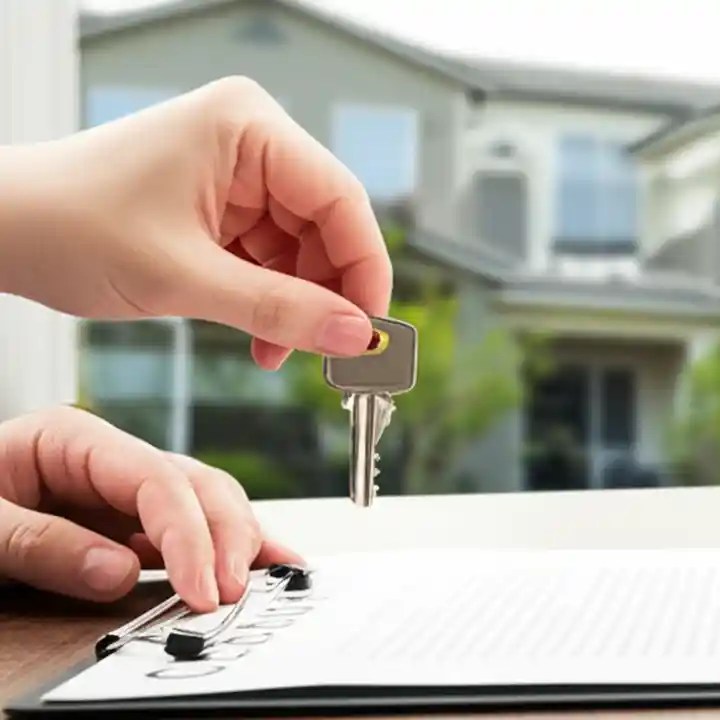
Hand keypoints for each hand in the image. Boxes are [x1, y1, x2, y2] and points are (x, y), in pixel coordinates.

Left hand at [0, 76, 390, 369]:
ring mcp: (239, 170)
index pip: (340, 199)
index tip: (370, 332)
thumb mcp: (184, 278)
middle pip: (328, 225)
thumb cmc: (69, 227)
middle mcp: (251, 138)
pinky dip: (272, 299)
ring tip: (276, 351)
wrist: (0, 230)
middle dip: (328, 294)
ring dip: (298, 305)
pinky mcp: (224, 202)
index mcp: (247, 126)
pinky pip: (273, 256)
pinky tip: (260, 337)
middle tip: (332, 354)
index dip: (365, 270)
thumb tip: (357, 339)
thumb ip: (280, 310)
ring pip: (304, 248)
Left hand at [0, 406, 300, 609]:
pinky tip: (264, 568)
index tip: (201, 588)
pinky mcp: (124, 531)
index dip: (188, 532)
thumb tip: (119, 572)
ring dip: (240, 543)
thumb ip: (39, 545)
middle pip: (194, 485)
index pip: (153, 477)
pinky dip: (228, 552)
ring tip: (266, 582)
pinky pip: (189, 535)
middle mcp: (106, 463)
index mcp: (69, 440)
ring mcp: (119, 496)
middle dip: (226, 536)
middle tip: (230, 594)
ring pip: (206, 505)